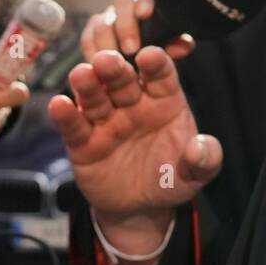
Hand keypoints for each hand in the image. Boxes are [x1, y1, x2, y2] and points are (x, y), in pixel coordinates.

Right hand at [48, 47, 222, 253]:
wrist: (142, 208)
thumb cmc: (172, 179)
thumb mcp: (197, 172)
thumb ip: (206, 158)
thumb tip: (201, 148)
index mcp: (165, 101)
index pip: (161, 76)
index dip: (156, 64)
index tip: (150, 55)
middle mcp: (134, 105)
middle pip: (122, 80)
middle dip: (115, 68)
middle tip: (106, 58)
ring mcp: (107, 121)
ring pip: (95, 97)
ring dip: (87, 84)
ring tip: (81, 73)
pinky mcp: (83, 143)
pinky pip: (74, 126)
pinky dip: (65, 115)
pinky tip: (59, 105)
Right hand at [80, 0, 194, 60]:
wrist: (140, 76)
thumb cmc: (160, 56)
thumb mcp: (173, 51)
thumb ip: (178, 45)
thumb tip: (182, 45)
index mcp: (150, 5)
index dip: (146, 1)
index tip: (146, 14)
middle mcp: (128, 8)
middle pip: (123, 3)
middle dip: (126, 25)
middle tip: (132, 49)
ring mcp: (108, 20)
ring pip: (103, 21)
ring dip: (108, 42)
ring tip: (116, 60)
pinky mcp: (91, 36)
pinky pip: (87, 39)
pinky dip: (93, 51)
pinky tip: (99, 64)